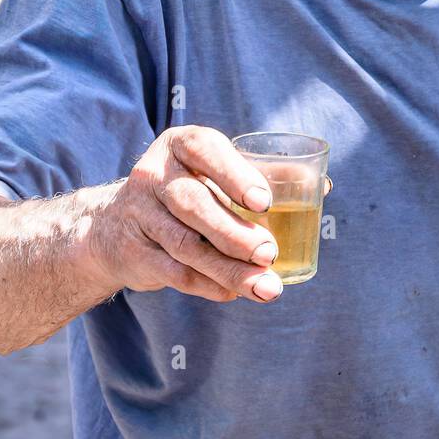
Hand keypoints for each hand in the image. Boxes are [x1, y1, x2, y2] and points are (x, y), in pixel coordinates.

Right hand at [87, 125, 288, 303]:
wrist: (115, 225)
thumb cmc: (187, 190)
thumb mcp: (214, 172)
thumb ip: (262, 175)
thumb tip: (323, 185)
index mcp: (180, 145)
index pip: (205, 151)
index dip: (235, 176)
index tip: (264, 203)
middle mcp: (154, 174)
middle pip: (193, 204)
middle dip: (234, 233)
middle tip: (270, 253)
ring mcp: (138, 213)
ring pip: (185, 245)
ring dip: (228, 269)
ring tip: (266, 286)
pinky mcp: (133, 251)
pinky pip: (174, 272)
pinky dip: (208, 286)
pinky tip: (234, 293)